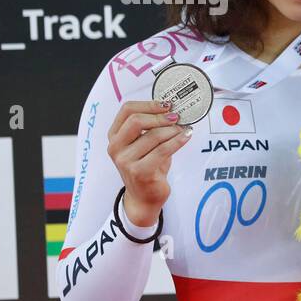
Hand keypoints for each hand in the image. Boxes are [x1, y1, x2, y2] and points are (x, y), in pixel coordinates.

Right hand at [107, 100, 191, 226]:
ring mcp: (125, 160)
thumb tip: (173, 110)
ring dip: (173, 130)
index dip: (149, 104)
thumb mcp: (145, 144)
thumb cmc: (147, 166)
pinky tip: (186, 137)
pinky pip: (163, 150)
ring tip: (184, 129)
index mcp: (114, 136)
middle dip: (161, 116)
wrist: (144, 197)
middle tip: (177, 116)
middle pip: (136, 120)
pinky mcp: (140, 172)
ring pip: (153, 135)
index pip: (127, 110)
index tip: (167, 104)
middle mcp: (115, 147)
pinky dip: (177, 141)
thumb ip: (151, 127)